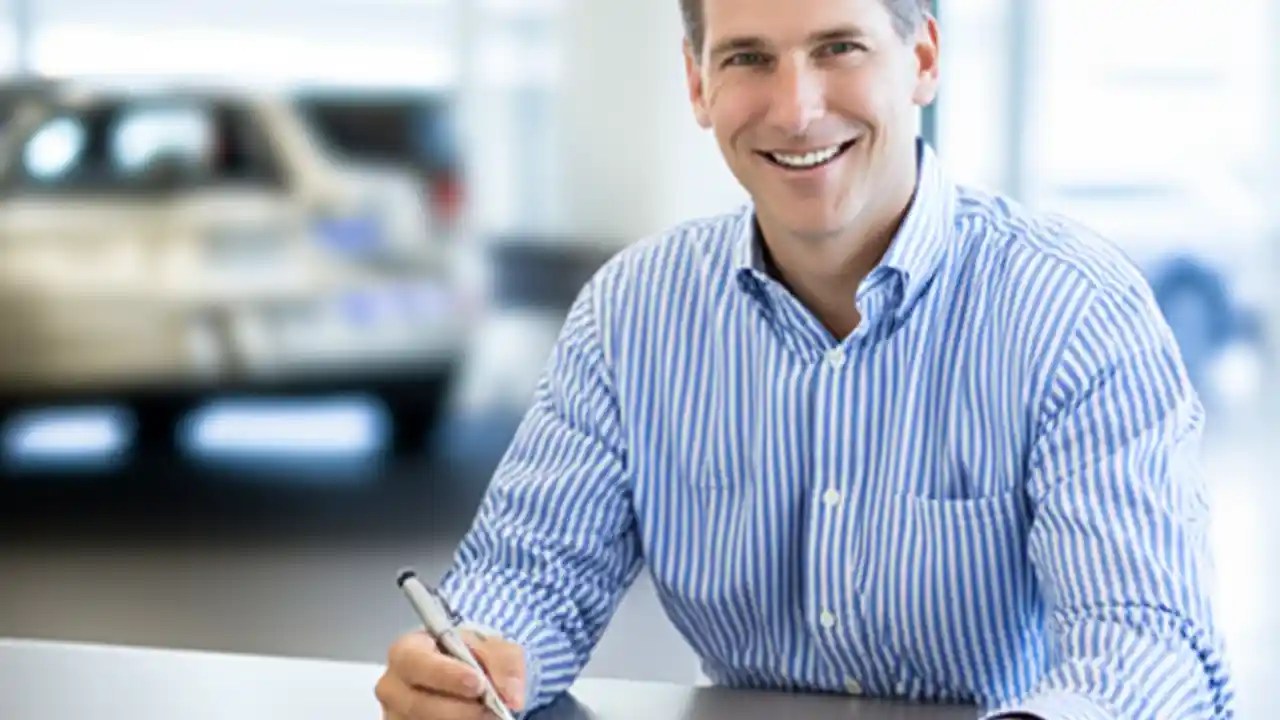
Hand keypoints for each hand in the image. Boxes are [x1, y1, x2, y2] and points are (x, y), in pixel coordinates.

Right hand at [376, 629, 525, 718]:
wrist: (463, 675)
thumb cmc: (470, 656)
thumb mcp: (492, 647)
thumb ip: (504, 664)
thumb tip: (512, 698)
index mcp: (406, 651)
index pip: (416, 663)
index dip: (446, 675)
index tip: (478, 684)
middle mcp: (393, 687)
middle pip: (418, 705)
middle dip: (461, 710)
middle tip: (492, 711)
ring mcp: (396, 716)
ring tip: (489, 717)